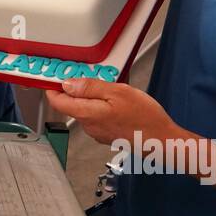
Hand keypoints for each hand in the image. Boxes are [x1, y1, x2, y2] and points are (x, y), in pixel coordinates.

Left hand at [45, 77, 183, 146]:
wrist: (163, 141)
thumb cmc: (144, 117)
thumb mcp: (117, 92)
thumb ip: (90, 88)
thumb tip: (67, 84)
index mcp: (87, 114)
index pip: (57, 101)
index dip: (52, 87)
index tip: (53, 75)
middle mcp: (88, 125)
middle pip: (72, 104)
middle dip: (77, 88)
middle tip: (90, 74)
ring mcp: (97, 132)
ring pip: (86, 109)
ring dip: (92, 97)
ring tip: (110, 87)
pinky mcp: (107, 134)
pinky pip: (97, 116)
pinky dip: (102, 106)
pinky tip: (117, 101)